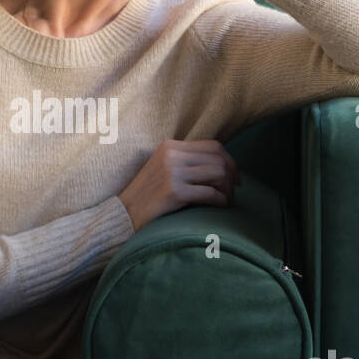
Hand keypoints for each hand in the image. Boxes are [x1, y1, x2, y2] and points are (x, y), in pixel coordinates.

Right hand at [118, 138, 241, 232]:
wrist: (124, 214)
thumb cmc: (147, 195)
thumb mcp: (164, 168)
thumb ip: (186, 162)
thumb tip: (222, 165)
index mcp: (170, 146)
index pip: (213, 145)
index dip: (229, 160)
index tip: (235, 176)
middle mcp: (172, 155)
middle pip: (218, 158)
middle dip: (232, 176)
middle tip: (233, 191)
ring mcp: (172, 173)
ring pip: (218, 173)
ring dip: (227, 189)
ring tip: (225, 199)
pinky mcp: (174, 192)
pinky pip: (209, 193)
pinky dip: (220, 200)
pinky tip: (220, 206)